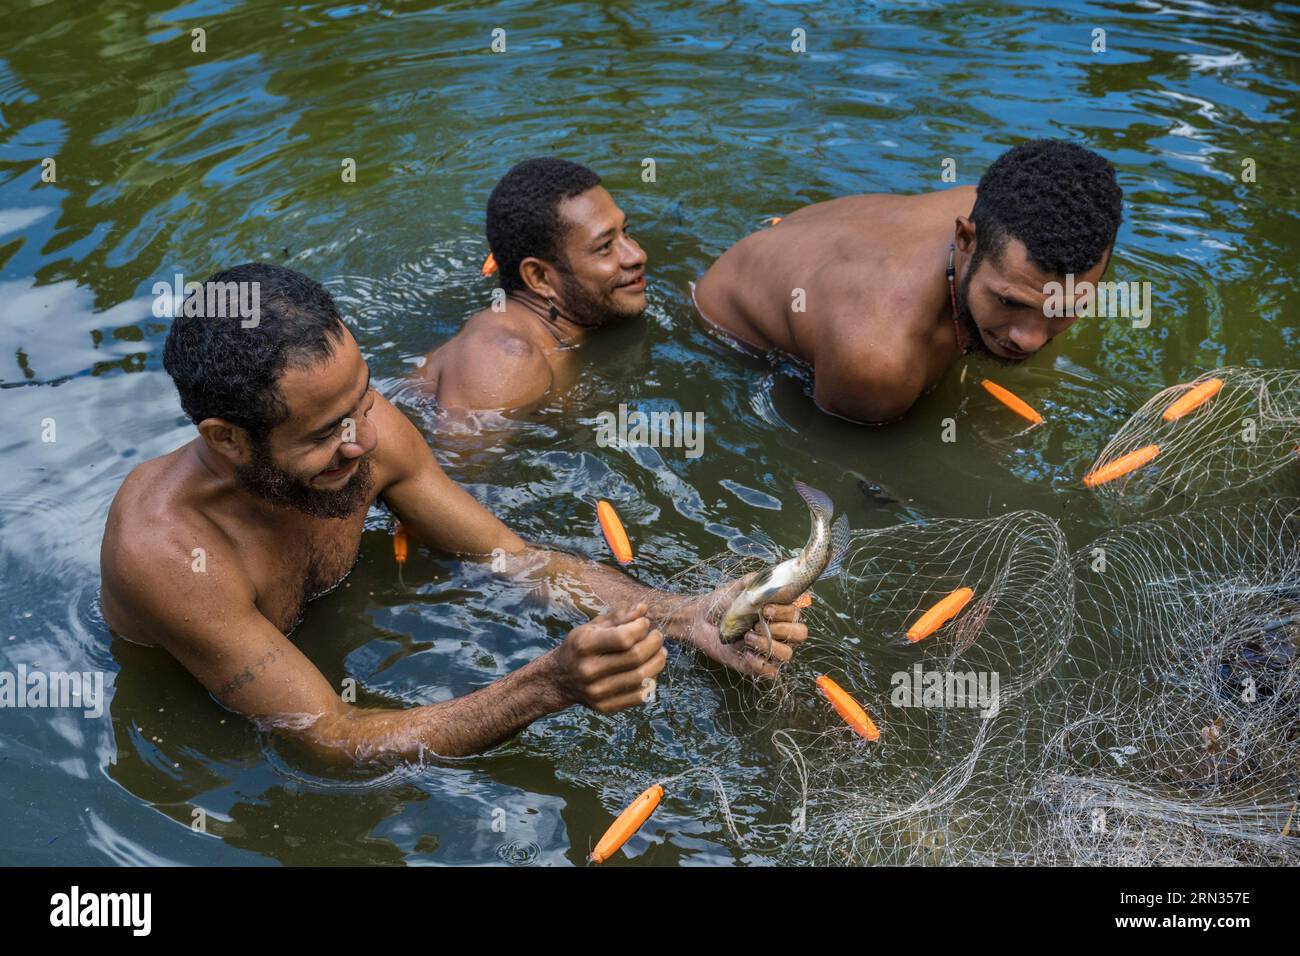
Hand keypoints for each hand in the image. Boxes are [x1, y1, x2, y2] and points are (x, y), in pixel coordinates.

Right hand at [547, 603, 665, 713]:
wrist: (559, 678)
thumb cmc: (580, 647)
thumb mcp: (592, 627)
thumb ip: (618, 617)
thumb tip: (643, 609)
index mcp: (584, 646)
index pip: (623, 638)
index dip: (640, 628)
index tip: (645, 623)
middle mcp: (588, 670)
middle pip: (635, 657)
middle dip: (654, 644)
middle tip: (658, 637)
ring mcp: (596, 692)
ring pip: (641, 677)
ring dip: (657, 662)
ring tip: (660, 652)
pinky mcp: (604, 707)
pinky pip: (639, 696)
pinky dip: (651, 681)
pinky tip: (650, 671)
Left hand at [676, 576, 809, 678]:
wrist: (699, 619)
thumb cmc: (721, 602)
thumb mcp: (739, 587)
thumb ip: (757, 581)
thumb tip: (773, 578)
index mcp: (779, 612)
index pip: (797, 615)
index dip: (786, 613)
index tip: (766, 609)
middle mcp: (778, 631)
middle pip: (800, 635)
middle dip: (782, 630)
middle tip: (757, 624)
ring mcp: (768, 649)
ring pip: (787, 655)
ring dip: (768, 645)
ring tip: (746, 637)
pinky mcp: (755, 665)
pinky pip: (771, 672)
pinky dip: (760, 664)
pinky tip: (745, 653)